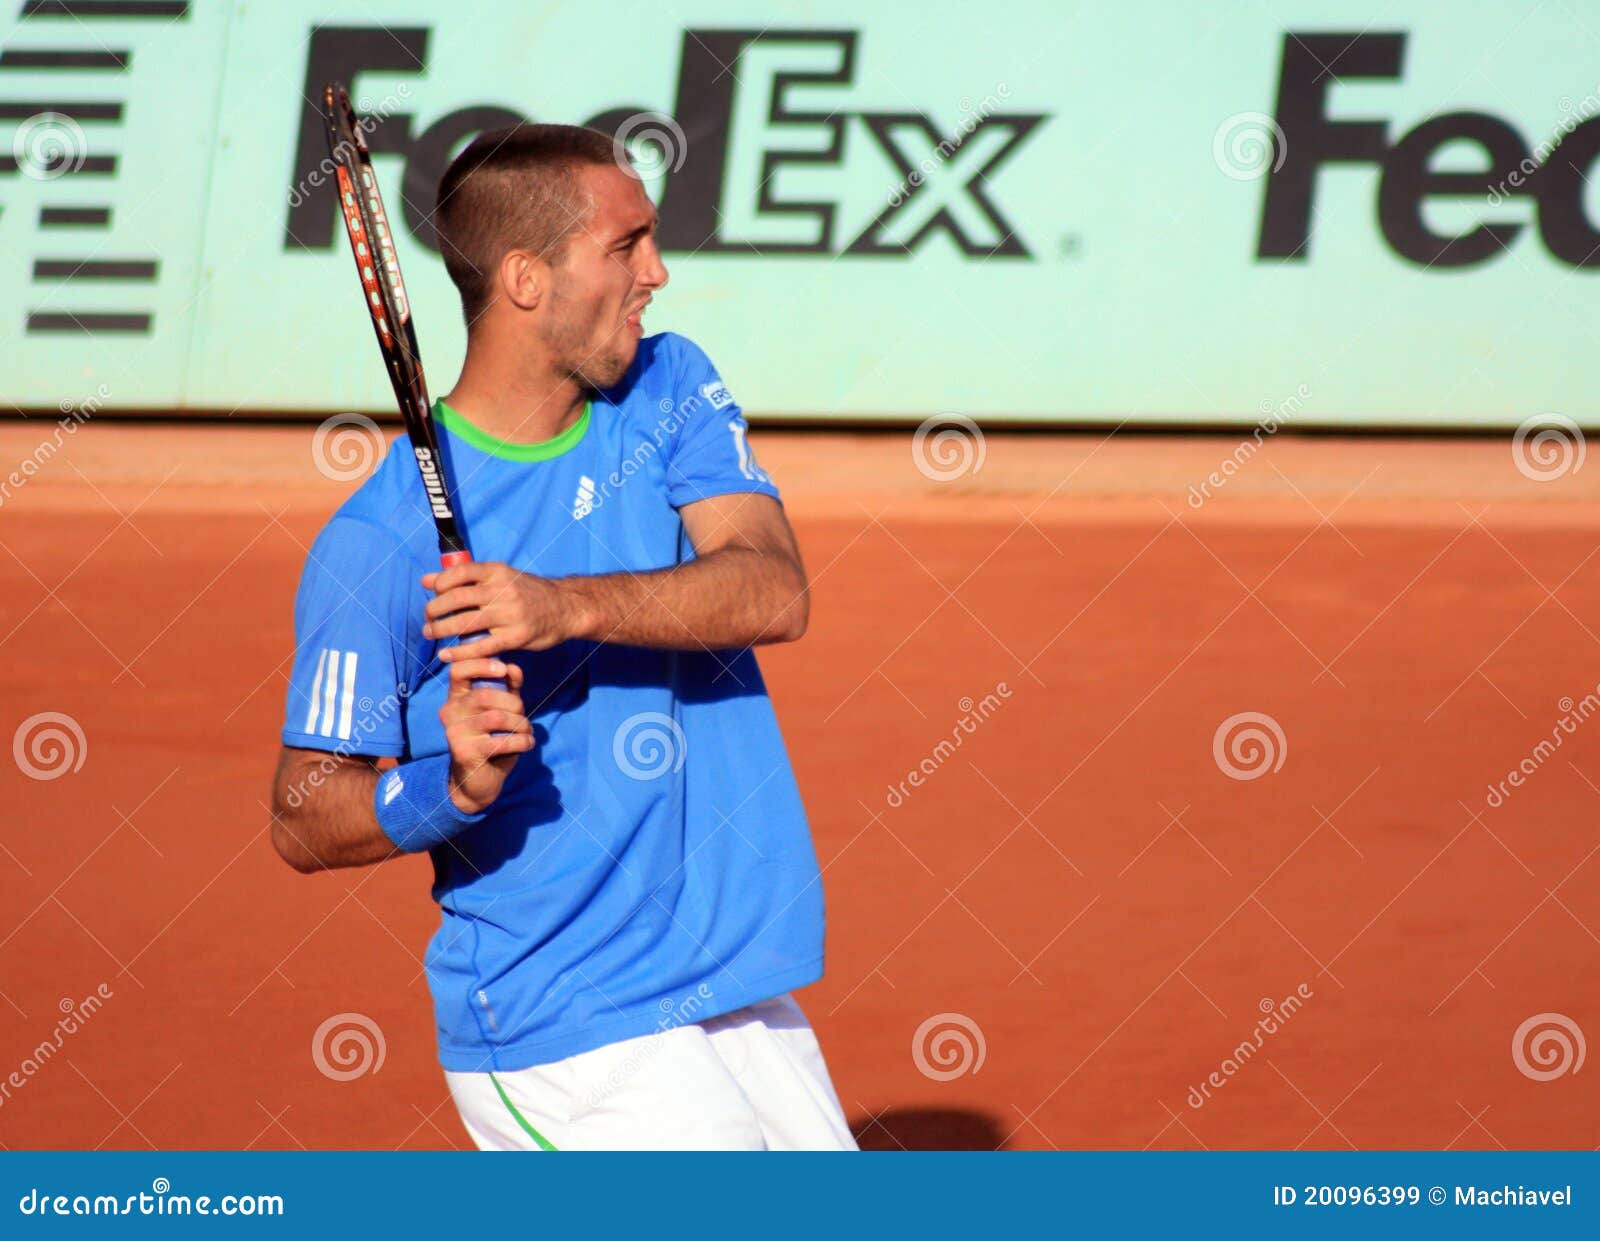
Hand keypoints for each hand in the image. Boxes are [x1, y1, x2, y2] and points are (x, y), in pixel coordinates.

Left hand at [422, 561, 577, 659]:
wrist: (565, 607)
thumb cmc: (527, 592)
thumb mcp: (500, 577)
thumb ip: (464, 579)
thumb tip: (426, 580)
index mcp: (497, 571)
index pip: (459, 572)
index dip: (440, 583)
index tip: (435, 594)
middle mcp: (503, 590)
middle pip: (457, 599)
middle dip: (434, 610)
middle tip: (427, 619)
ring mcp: (510, 614)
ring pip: (466, 623)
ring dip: (442, 630)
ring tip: (431, 634)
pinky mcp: (516, 637)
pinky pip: (482, 646)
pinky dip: (460, 653)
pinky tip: (447, 656)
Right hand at [439, 658, 533, 813]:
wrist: (478, 782)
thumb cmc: (491, 741)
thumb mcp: (501, 711)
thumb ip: (507, 689)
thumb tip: (513, 668)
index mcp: (456, 698)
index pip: (458, 670)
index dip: (482, 665)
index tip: (503, 669)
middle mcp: (449, 713)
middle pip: (485, 694)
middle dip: (514, 703)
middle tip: (524, 716)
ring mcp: (455, 733)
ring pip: (496, 717)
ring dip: (520, 724)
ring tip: (526, 732)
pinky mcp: (466, 752)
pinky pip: (502, 740)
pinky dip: (522, 741)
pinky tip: (526, 744)